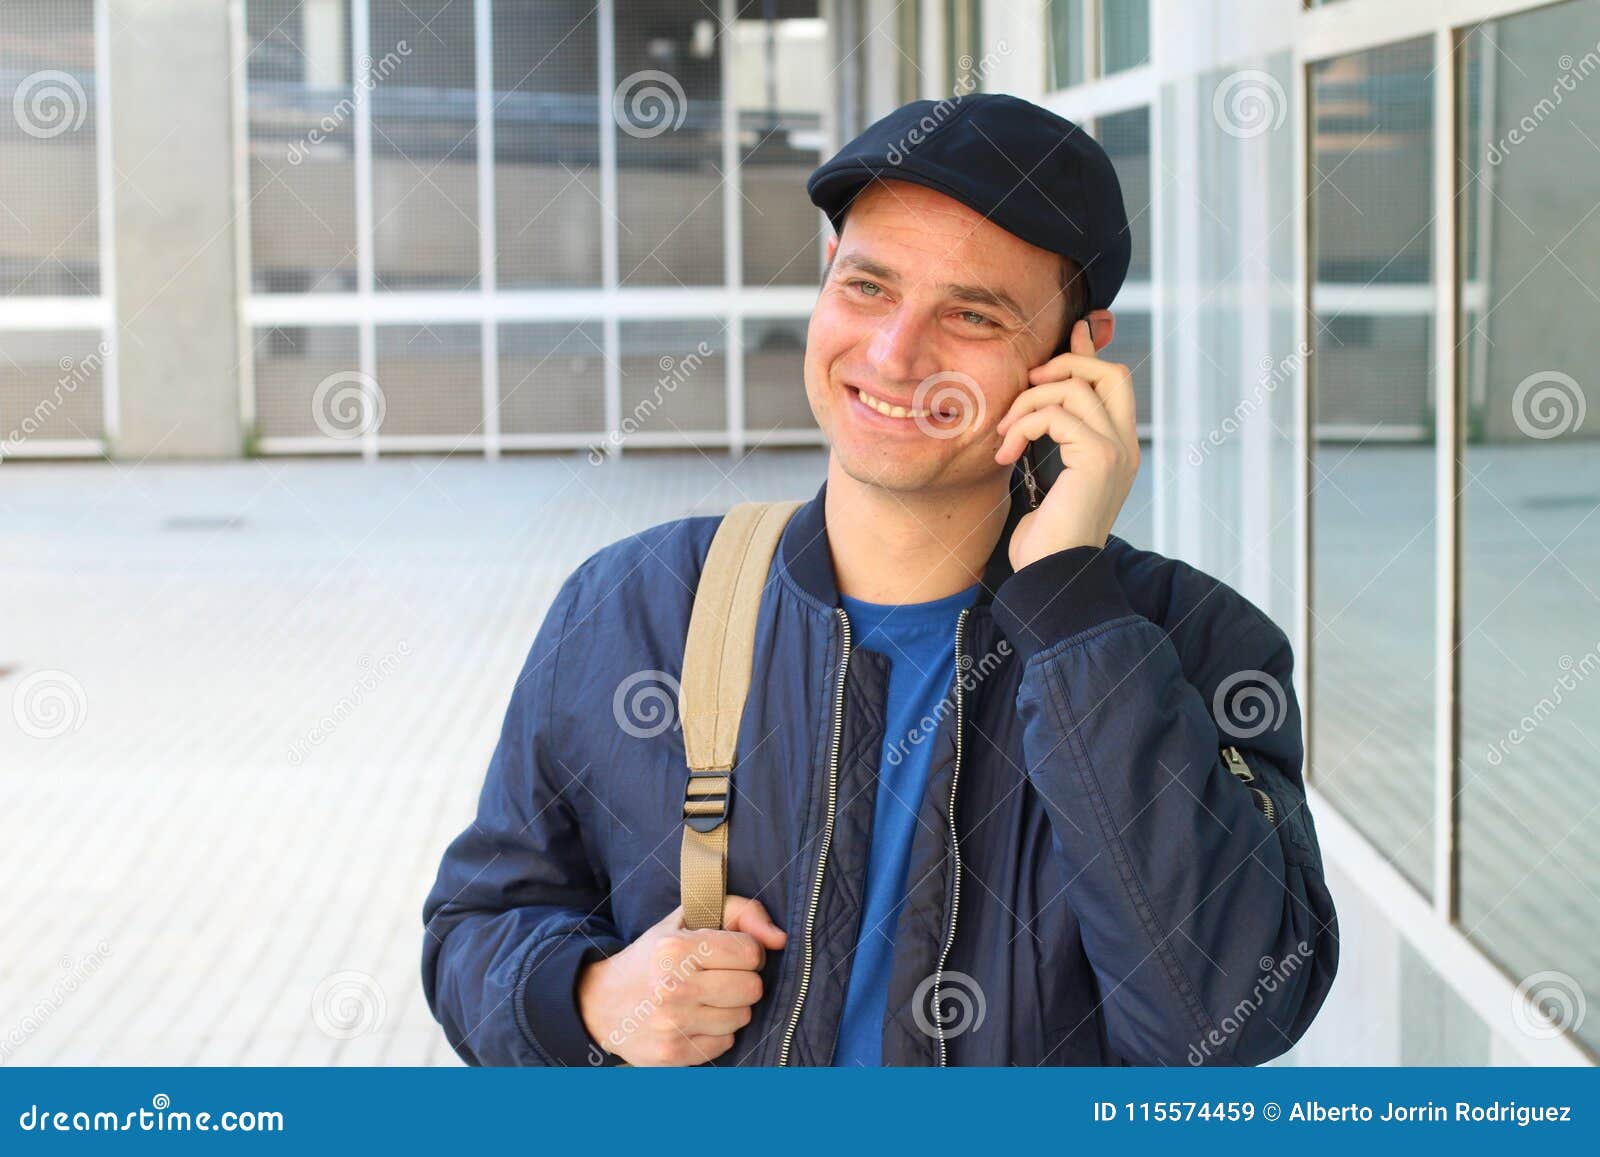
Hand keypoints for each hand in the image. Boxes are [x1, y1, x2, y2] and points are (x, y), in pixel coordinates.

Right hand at [577, 895, 785, 1065]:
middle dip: (742, 980)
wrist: (601, 1004)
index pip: (750, 952)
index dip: (746, 951)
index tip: (727, 953)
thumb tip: (780, 938)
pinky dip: (716, 1032)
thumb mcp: (687, 919)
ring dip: (730, 1007)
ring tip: (704, 998)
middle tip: (718, 976)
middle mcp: (672, 987)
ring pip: (742, 1017)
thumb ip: (739, 911)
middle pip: (752, 988)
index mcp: (675, 948)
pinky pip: (725, 1043)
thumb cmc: (655, 956)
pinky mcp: (672, 1055)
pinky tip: (694, 1020)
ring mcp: (672, 1025)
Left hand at [993, 317, 1139, 568]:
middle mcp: (1125, 446)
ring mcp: (1116, 450)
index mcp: (1117, 449)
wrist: (1051, 576)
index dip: (1089, 354)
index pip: (1114, 383)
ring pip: (1075, 389)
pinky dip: (1023, 425)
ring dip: (1027, 402)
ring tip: (1004, 434)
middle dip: (1064, 366)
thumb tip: (1034, 403)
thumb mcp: (1045, 476)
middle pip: (1109, 373)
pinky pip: (1056, 414)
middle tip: (1027, 385)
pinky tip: (1006, 451)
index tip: (1069, 332)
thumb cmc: (1043, 537)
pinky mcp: (1098, 458)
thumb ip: (1049, 440)